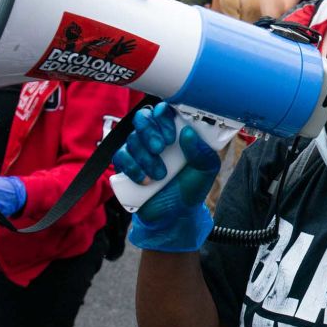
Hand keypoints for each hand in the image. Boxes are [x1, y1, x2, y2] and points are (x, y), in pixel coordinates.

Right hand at [111, 104, 219, 251]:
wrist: (173, 217)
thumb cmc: (190, 189)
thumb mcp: (205, 171)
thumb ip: (203, 152)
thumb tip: (189, 133)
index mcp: (176, 133)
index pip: (164, 110)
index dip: (164, 116)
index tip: (171, 135)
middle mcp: (156, 138)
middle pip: (142, 118)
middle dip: (150, 133)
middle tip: (161, 149)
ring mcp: (140, 151)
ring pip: (132, 139)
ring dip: (145, 157)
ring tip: (159, 175)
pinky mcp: (127, 166)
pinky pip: (120, 157)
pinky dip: (132, 168)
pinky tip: (145, 180)